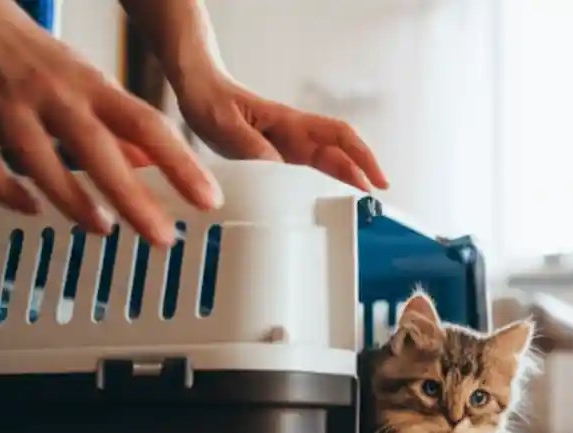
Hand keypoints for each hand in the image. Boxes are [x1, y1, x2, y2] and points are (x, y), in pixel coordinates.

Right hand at [0, 0, 219, 246]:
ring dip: (75, 202)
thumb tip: (152, 163)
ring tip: (103, 228)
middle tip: (162, 236)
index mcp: (90, 85)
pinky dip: (7, 193)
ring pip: (42, 164)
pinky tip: (31, 209)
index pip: (148, 125)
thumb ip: (115, 124)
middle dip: (135, 200)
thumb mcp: (82, 80)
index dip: (180, 164)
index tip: (207, 198)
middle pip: (100, 152)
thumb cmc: (29, 55)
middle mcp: (53, 95)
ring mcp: (6, 106)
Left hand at [176, 76, 388, 191]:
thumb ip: (251, 146)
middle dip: (360, 173)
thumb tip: (278, 169)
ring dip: (345, 180)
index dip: (361, 156)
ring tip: (357, 203)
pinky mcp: (276, 155)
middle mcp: (295, 134)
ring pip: (326, 162)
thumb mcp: (226, 124)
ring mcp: (288, 144)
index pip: (338, 135)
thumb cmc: (211, 99)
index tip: (374, 179)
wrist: (199, 87)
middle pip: (339, 152)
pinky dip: (321, 185)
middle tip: (374, 199)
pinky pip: (306, 170)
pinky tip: (324, 199)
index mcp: (290, 122)